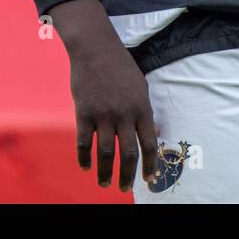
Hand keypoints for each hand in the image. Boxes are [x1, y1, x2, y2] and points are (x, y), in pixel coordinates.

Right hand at [49, 0, 159, 192]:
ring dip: (106, 172)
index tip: (150, 179)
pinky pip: (84, 142)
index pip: (150, 143)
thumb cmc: (121, 67)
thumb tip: (155, 133)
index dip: (151, 164)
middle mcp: (124, 114)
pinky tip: (85, 167)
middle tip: (125, 189)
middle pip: (128, 152)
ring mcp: (103, 114)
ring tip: (105, 183)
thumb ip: (146, 111)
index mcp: (142, 107)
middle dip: (128, 175)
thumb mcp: (141, 86)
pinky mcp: (83, 112)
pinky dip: (84, 158)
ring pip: (106, 152)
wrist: (95, 49)